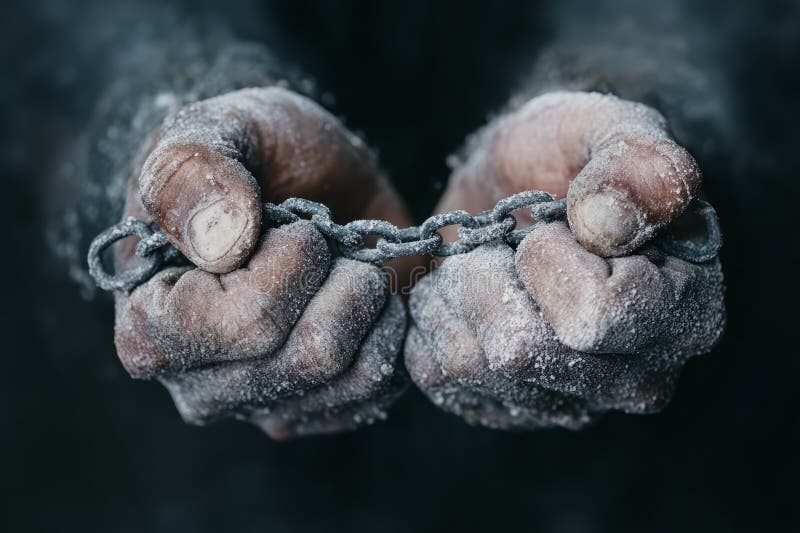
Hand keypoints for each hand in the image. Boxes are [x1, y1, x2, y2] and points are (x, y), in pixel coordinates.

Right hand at [114, 87, 413, 438]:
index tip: (286, 222)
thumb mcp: (216, 131)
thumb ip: (194, 170)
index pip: (247, 322)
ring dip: (366, 297)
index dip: (289, 260)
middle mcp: (198, 384)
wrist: (298, 182)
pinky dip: (388, 328)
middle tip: (324, 237)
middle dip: (338, 274)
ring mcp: (260, 405)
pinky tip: (360, 295)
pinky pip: (379, 385)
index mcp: (149, 328)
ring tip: (341, 262)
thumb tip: (217, 239)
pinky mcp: (316, 411)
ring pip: (352, 372)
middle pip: (309, 354)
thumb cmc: (246, 160)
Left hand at [405, 92, 724, 428]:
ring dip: (459, 291)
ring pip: (474, 364)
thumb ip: (632, 161)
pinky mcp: (505, 408)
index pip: (597, 317)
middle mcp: (635, 377)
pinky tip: (463, 293)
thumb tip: (610, 225)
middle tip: (507, 240)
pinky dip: (434, 318)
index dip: (548, 258)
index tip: (548, 225)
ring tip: (484, 261)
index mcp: (685, 313)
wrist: (508, 190)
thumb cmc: (563, 158)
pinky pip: (436, 372)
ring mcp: (567, 403)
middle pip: (522, 351)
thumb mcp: (602, 129)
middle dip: (490, 273)